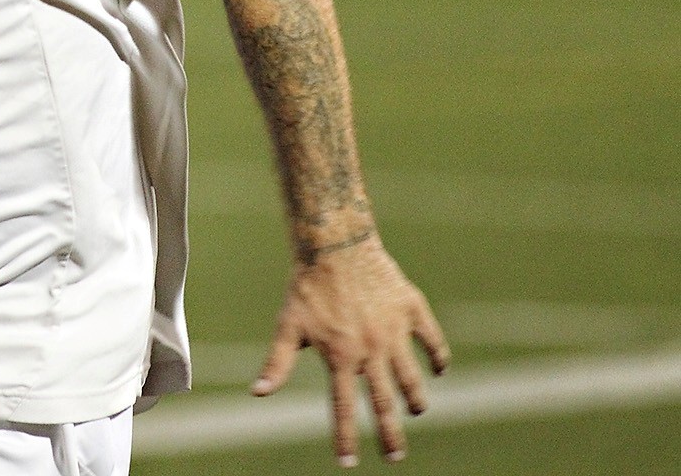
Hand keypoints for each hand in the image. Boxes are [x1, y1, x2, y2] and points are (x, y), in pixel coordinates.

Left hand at [250, 236, 449, 466]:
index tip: (348, 463)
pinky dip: (438, 358)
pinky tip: (438, 371)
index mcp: (340, 356)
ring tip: (415, 412)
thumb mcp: (288, 325)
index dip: (345, 437)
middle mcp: (371, 349)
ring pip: (412, 377)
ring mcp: (395, 331)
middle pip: (384, 402)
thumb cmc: (307, 286)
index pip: (342, 408)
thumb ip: (276, 361)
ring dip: (415, 399)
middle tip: (395, 457)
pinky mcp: (412, 309)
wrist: (335, 243)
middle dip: (390, 435)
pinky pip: (432, 340)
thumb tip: (258, 393)